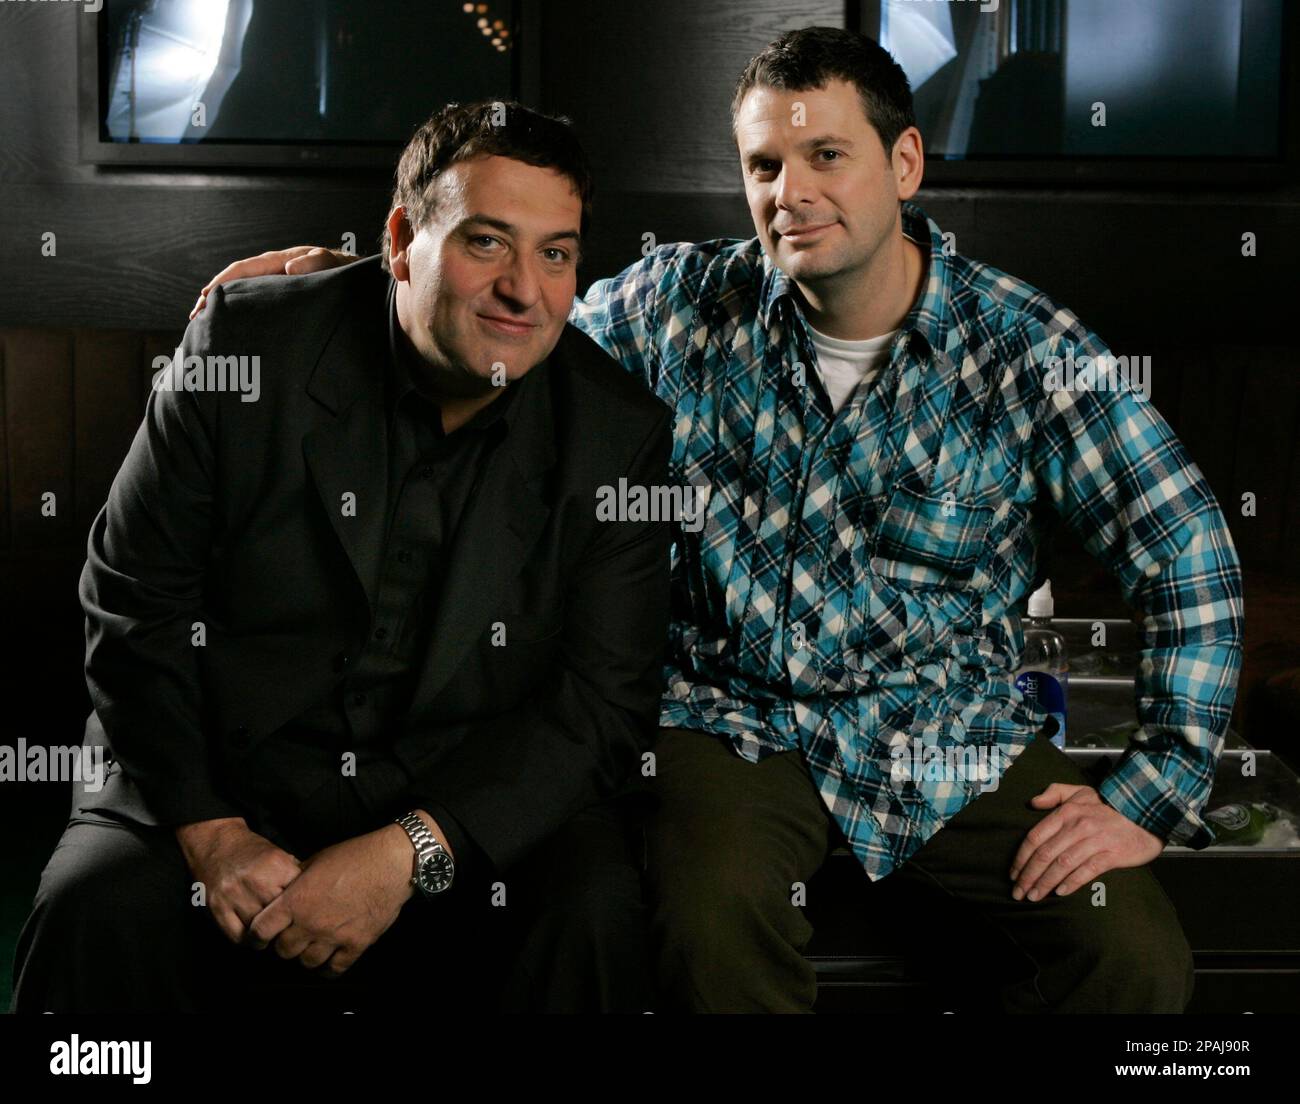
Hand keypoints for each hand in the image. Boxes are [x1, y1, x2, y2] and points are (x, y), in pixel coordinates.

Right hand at [175, 818, 302, 944]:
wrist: (217, 843)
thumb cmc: (253, 851)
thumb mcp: (279, 855)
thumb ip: (294, 876)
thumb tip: (311, 898)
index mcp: (276, 865)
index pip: (298, 896)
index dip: (303, 907)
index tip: (305, 913)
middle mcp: (255, 880)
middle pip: (279, 914)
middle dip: (286, 922)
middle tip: (290, 928)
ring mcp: (234, 896)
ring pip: (259, 929)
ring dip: (268, 935)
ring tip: (274, 934)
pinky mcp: (217, 908)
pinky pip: (237, 936)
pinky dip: (248, 941)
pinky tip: (255, 937)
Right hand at [189, 245, 357, 318]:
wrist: (358, 283)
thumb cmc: (344, 272)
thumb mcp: (332, 264)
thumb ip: (316, 263)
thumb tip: (290, 268)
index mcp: (280, 261)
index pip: (244, 269)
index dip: (223, 281)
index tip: (206, 296)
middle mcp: (274, 274)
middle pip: (237, 283)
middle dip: (214, 298)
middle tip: (195, 317)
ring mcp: (277, 288)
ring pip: (244, 297)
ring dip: (225, 310)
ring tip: (206, 327)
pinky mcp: (283, 303)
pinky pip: (258, 308)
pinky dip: (242, 317)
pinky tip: (234, 331)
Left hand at [245, 823, 415, 974]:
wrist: (391, 862)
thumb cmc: (355, 856)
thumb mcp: (317, 859)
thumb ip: (297, 879)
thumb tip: (285, 889)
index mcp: (297, 899)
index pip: (261, 930)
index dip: (256, 935)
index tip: (259, 937)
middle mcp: (311, 922)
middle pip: (283, 950)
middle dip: (284, 944)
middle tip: (291, 937)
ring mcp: (334, 936)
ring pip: (307, 962)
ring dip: (306, 955)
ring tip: (312, 946)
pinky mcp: (356, 944)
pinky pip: (335, 969)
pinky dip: (329, 967)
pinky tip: (330, 959)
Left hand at [1009, 783, 1163, 900]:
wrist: (1147, 809)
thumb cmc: (1109, 803)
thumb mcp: (1079, 791)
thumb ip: (1054, 793)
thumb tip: (1032, 803)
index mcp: (1067, 812)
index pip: (1036, 837)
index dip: (1021, 857)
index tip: (1013, 873)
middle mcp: (1078, 826)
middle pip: (1045, 854)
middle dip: (1028, 876)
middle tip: (1018, 892)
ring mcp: (1095, 841)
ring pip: (1063, 865)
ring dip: (1045, 882)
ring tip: (1034, 896)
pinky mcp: (1112, 855)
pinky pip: (1087, 871)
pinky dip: (1072, 882)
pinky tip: (1061, 892)